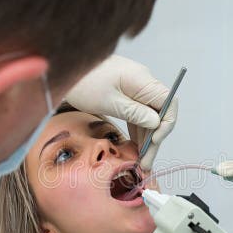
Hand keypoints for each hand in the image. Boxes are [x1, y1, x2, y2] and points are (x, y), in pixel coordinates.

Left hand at [64, 55, 176, 169]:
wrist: (64, 69)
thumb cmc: (83, 82)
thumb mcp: (108, 102)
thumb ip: (135, 113)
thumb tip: (156, 123)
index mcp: (142, 80)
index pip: (168, 103)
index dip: (166, 125)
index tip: (154, 143)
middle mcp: (143, 83)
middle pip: (159, 114)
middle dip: (154, 139)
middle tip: (146, 164)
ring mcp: (135, 89)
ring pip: (149, 117)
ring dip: (146, 139)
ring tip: (140, 163)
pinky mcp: (126, 94)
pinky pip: (137, 115)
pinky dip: (137, 131)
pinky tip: (135, 149)